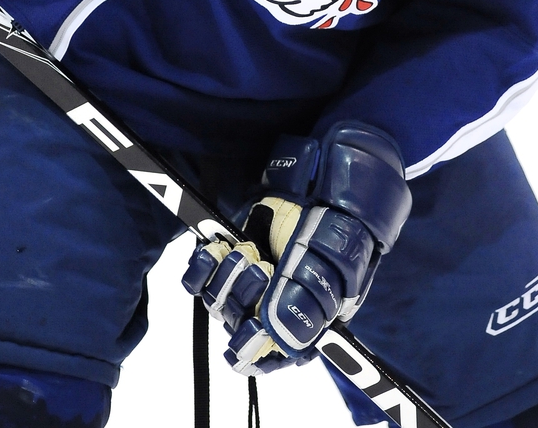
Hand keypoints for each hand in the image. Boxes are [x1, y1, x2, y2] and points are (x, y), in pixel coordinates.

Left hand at [183, 124, 411, 376]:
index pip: (271, 358)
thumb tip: (275, 337)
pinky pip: (200, 277)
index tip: (253, 324)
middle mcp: (273, 309)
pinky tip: (218, 248)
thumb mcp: (332, 260)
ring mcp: (249, 283)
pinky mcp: (230, 258)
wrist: (324, 179)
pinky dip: (203, 265)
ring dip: (227, 276)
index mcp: (305, 322)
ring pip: (218, 302)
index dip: (256, 348)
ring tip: (247, 249)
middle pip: (238, 329)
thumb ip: (306, 299)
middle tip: (260, 266)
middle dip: (243, 298)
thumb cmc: (337, 223)